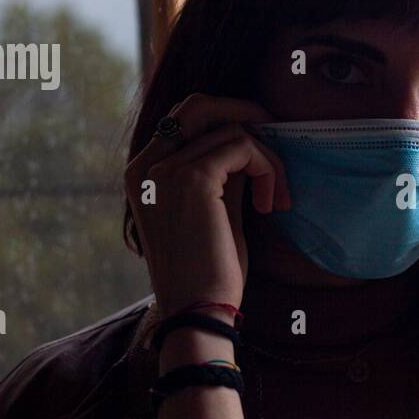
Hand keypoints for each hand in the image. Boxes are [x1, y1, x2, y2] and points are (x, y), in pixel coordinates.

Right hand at [124, 93, 289, 318]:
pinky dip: (268, 168)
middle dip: (245, 112)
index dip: (228, 121)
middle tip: (277, 136)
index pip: (184, 119)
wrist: (198, 314)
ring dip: (267, 159)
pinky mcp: (192, 177)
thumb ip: (223, 174)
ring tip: (275, 198)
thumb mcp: (214, 212)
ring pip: (231, 128)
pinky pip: (243, 145)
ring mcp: (165, 169)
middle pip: (198, 104)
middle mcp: (145, 166)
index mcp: (142, 175)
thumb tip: (249, 140)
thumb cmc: (209, 273)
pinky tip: (271, 205)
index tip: (261, 149)